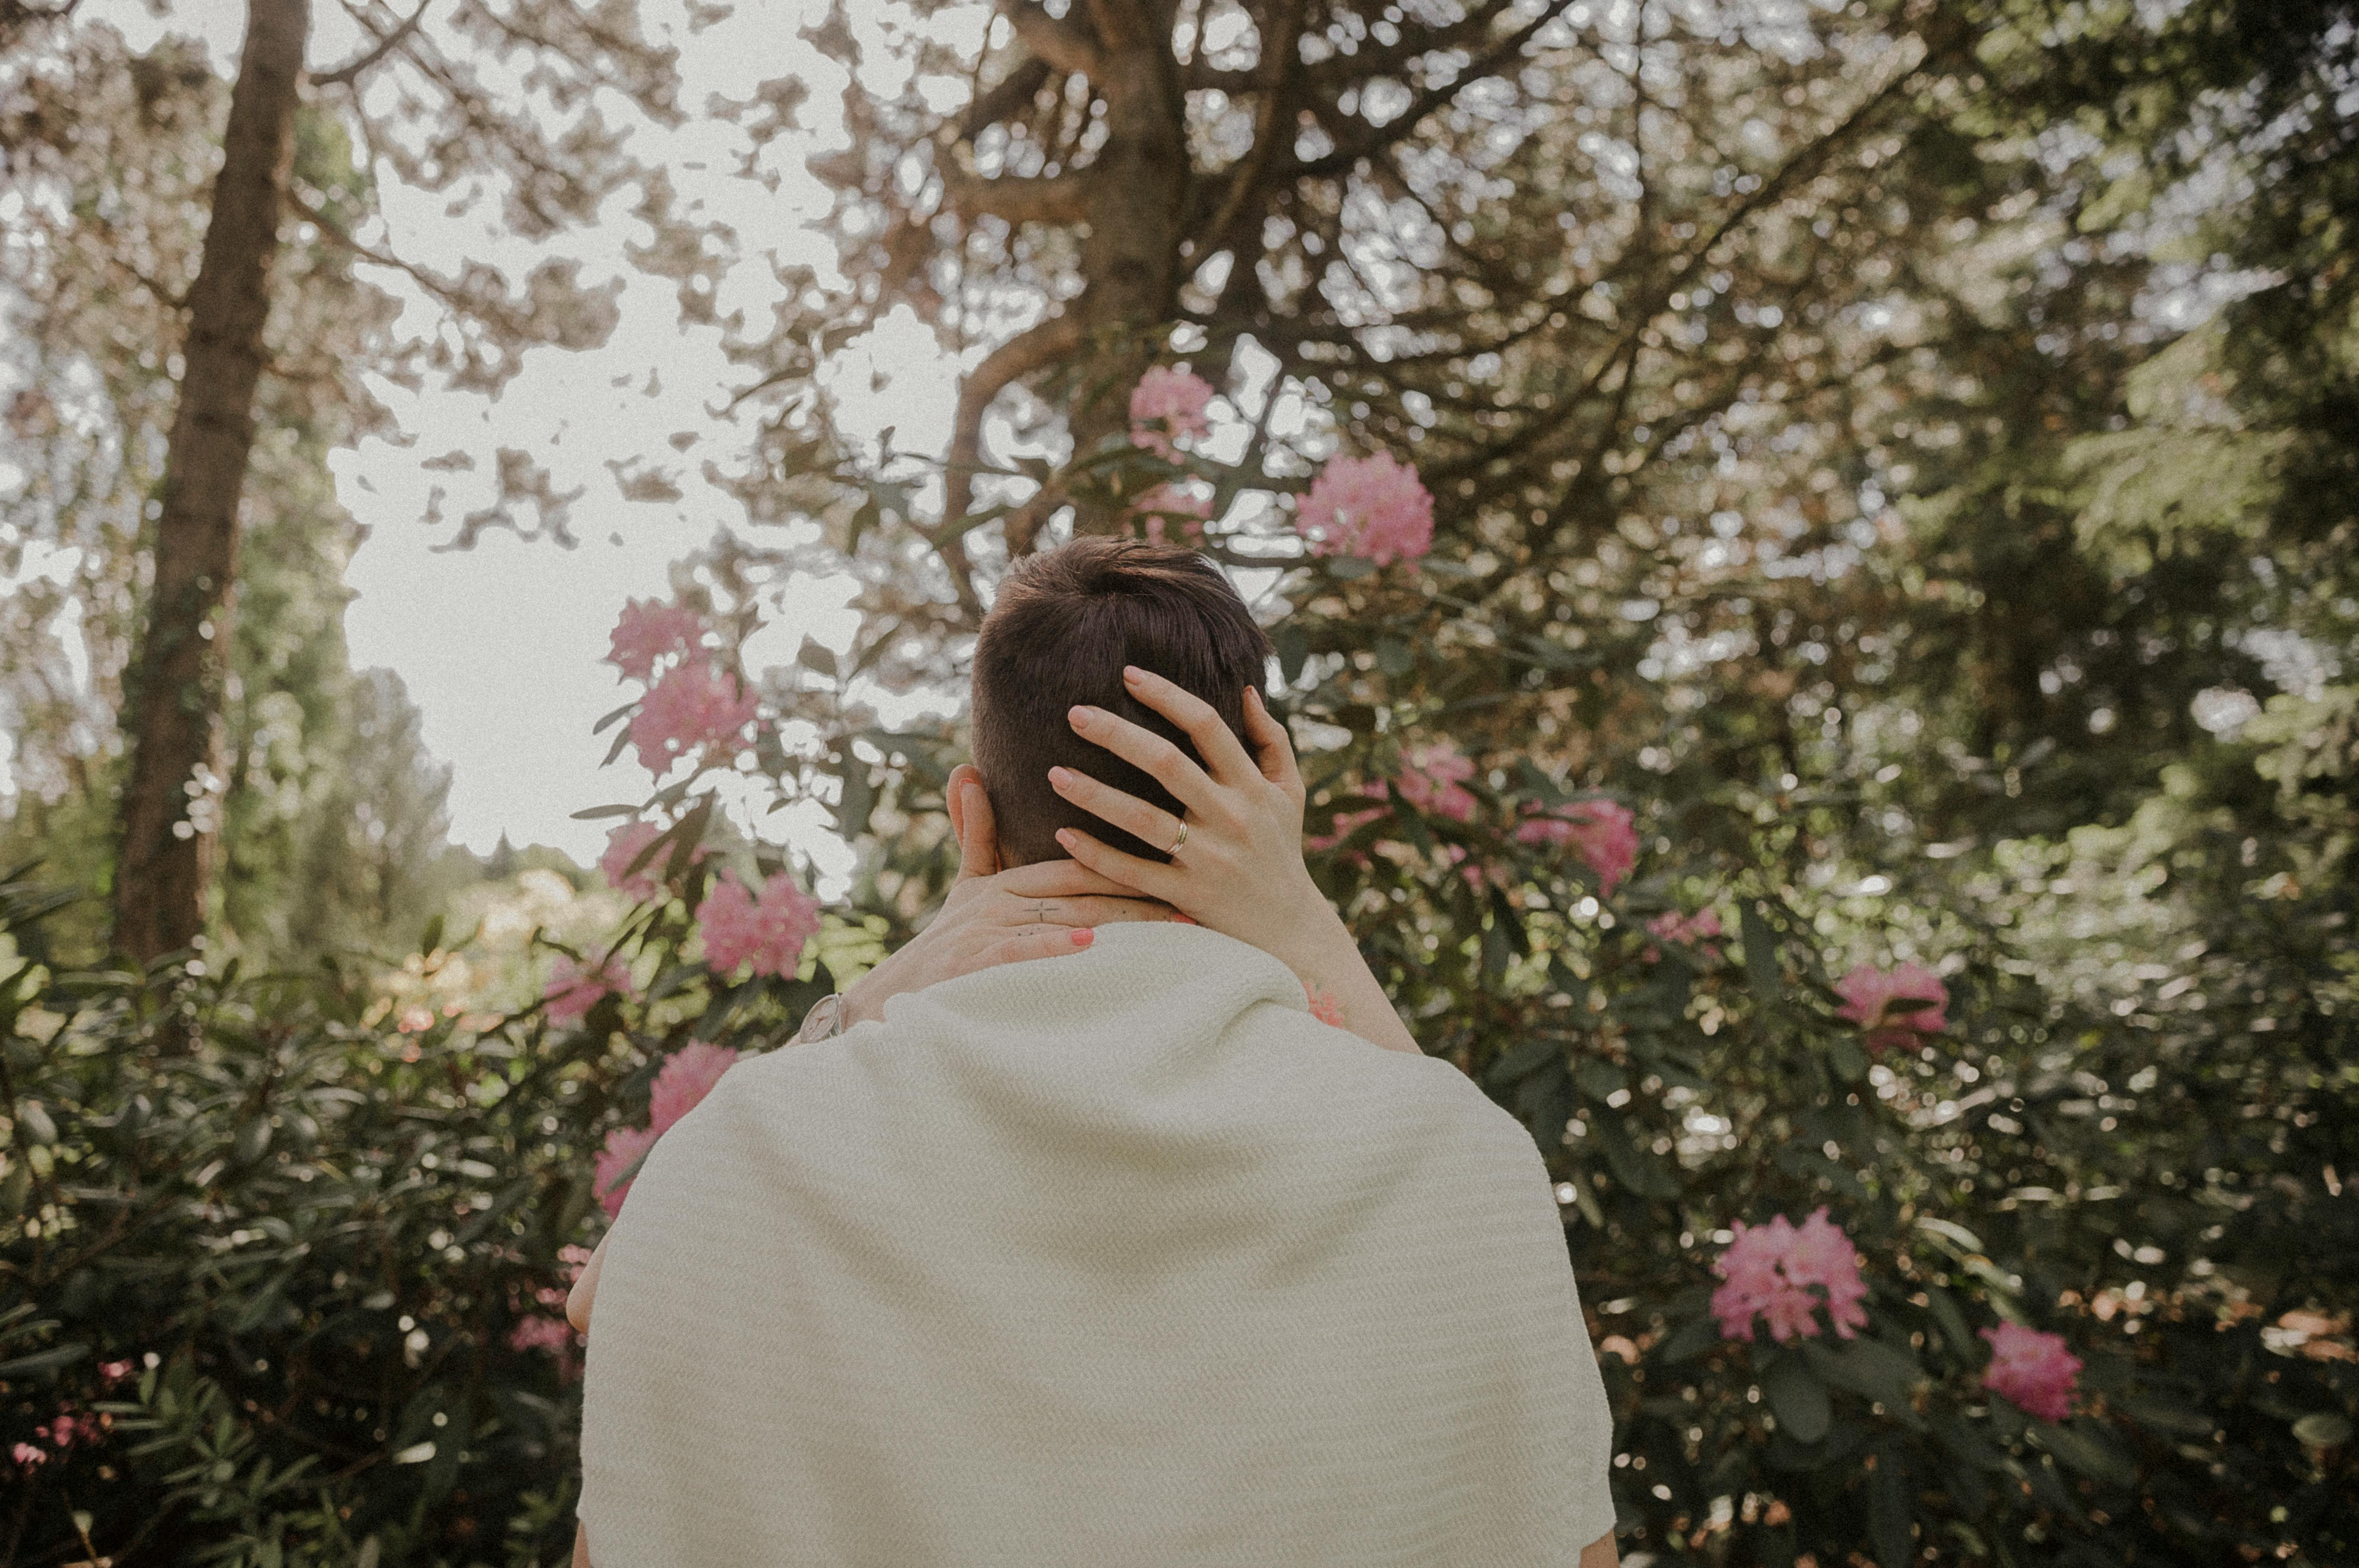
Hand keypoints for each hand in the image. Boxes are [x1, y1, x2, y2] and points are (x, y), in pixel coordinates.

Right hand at [838, 763, 1184, 1026]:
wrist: (893, 1000)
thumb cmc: (943, 945)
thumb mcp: (964, 887)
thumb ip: (976, 834)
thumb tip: (968, 770)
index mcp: (1008, 883)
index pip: (1076, 863)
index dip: (1125, 855)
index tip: (1176, 856)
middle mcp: (1002, 902)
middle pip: (1083, 889)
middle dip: (1142, 891)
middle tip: (1196, 895)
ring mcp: (989, 933)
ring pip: (1064, 918)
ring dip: (1120, 921)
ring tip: (1171, 923)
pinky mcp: (974, 965)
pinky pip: (1020, 952)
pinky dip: (1054, 946)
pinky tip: (1092, 943)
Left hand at [1050, 667, 1420, 1053]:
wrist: (1290, 932)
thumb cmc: (1282, 852)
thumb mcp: (1291, 794)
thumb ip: (1273, 741)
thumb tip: (1247, 690)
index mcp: (1253, 787)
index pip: (1208, 727)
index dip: (1167, 696)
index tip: (1128, 674)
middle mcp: (1231, 818)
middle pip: (1167, 763)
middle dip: (1118, 733)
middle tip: (1074, 713)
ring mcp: (1209, 860)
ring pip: (1143, 819)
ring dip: (1095, 794)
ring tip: (1054, 773)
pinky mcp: (1188, 897)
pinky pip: (1134, 873)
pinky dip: (1097, 855)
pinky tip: (1062, 835)